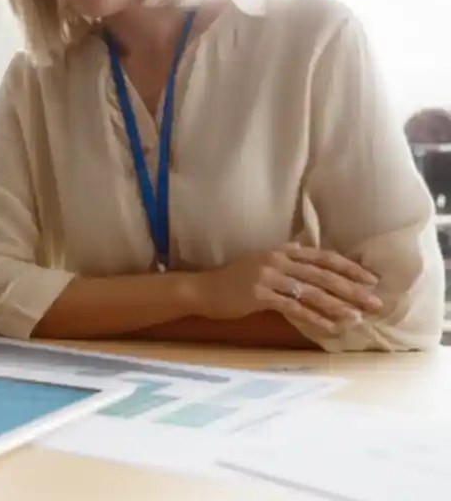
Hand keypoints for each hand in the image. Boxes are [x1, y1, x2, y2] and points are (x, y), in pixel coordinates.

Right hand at [195, 244, 382, 333]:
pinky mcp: (260, 295)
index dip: (349, 268)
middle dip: (352, 290)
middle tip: (376, 303)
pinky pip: (294, 308)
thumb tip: (306, 254)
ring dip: (338, 306)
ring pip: (312, 292)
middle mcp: (278, 260)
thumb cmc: (234, 281)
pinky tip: (331, 327)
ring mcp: (268, 276)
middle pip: (323, 276)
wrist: (204, 291)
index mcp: (282, 252)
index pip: (324, 257)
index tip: (371, 279)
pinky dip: (315, 318)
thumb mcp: (262, 263)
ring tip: (358, 318)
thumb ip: (286, 259)